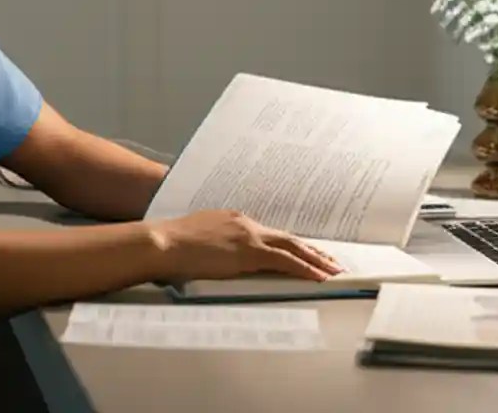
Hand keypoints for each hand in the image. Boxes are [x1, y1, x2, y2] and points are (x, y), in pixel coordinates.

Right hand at [147, 210, 343, 281]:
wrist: (163, 242)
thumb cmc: (171, 244)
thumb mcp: (198, 238)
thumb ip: (215, 244)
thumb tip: (219, 256)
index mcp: (234, 219)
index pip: (270, 233)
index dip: (290, 244)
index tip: (304, 251)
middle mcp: (246, 223)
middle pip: (287, 237)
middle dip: (311, 250)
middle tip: (331, 260)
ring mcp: (249, 236)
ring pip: (292, 247)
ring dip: (315, 259)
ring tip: (333, 270)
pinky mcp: (249, 252)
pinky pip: (285, 261)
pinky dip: (304, 268)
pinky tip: (317, 276)